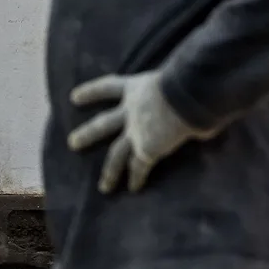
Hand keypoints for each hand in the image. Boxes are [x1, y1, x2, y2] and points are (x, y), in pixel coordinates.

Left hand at [67, 71, 215, 192]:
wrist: (188, 93)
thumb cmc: (189, 79)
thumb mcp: (177, 78)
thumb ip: (180, 90)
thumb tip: (196, 99)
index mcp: (137, 88)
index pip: (108, 87)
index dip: (91, 92)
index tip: (73, 97)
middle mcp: (132, 110)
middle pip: (103, 124)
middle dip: (88, 133)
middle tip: (72, 142)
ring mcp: (137, 131)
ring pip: (117, 154)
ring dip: (109, 171)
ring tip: (102, 187)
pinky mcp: (147, 149)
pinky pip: (140, 167)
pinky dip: (137, 179)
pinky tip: (133, 189)